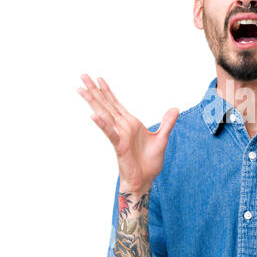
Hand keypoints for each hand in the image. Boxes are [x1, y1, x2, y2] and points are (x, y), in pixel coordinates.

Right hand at [78, 75, 177, 194]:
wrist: (145, 180)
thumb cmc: (149, 163)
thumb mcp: (162, 139)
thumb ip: (167, 123)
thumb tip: (175, 109)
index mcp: (130, 124)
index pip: (115, 104)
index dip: (107, 91)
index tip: (98, 79)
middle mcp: (122, 127)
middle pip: (106, 104)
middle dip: (95, 90)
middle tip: (83, 76)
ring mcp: (119, 135)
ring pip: (104, 115)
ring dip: (93, 102)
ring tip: (82, 90)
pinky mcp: (119, 146)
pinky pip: (110, 133)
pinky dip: (103, 124)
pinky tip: (94, 116)